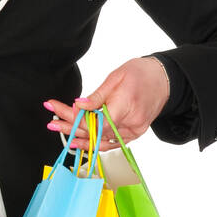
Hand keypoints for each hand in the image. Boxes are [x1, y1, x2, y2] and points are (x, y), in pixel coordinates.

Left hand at [44, 56, 169, 151]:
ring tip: (61, 132)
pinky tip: (80, 142)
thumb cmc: (141, 74)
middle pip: (96, 132)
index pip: (96, 121)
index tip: (57, 110)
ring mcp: (134, 131)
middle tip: (52, 122)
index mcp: (126, 105)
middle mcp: (132, 123)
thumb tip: (78, 106)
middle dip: (71, 127)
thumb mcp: (116, 78)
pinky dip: (95, 142)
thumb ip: (97, 96)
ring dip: (80, 138)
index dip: (75, 119)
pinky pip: (111, 142)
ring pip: (102, 141)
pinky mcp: (134, 134)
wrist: (164, 79)